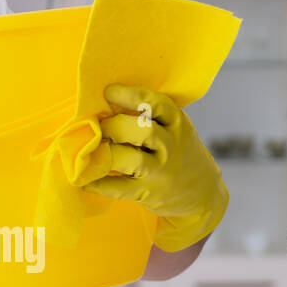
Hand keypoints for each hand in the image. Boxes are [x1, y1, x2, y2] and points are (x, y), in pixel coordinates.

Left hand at [82, 83, 228, 250]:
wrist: (203, 194)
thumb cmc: (177, 152)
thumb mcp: (174, 129)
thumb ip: (149, 116)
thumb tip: (104, 102)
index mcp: (177, 123)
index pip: (156, 104)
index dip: (129, 96)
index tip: (108, 92)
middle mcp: (171, 146)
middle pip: (142, 130)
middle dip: (114, 125)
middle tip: (100, 126)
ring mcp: (160, 172)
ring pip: (130, 159)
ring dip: (105, 152)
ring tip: (91, 149)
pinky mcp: (147, 193)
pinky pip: (117, 187)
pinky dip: (96, 182)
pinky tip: (83, 177)